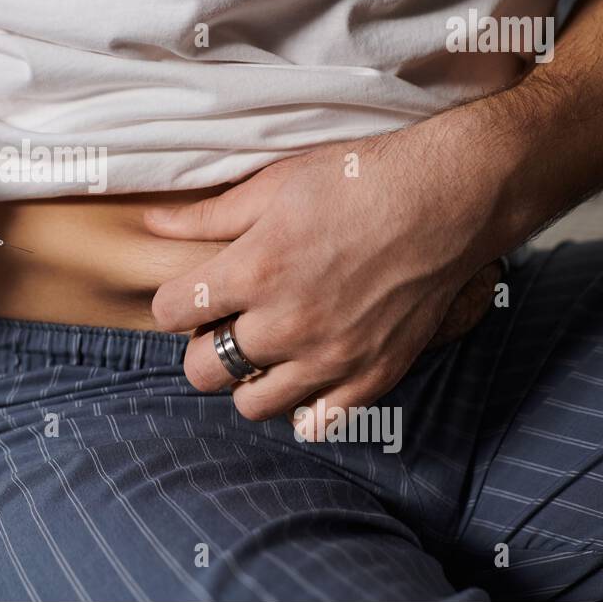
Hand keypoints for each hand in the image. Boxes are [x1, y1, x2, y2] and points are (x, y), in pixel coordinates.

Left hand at [146, 127, 501, 435]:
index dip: (174, 301)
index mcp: (255, 270)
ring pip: (252, 405)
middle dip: (202, 346)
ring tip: (265, 347)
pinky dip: (303, 404)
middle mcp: (288, 323)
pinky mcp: (373, 376)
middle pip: (202, 370)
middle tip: (226, 321)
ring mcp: (331, 357)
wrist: (448, 199)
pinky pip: (316, 421)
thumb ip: (209, 215)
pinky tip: (306, 371)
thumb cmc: (360, 180)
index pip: (171, 313)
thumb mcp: (276, 183)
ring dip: (247, 379)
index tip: (193, 291)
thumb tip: (154, 224)